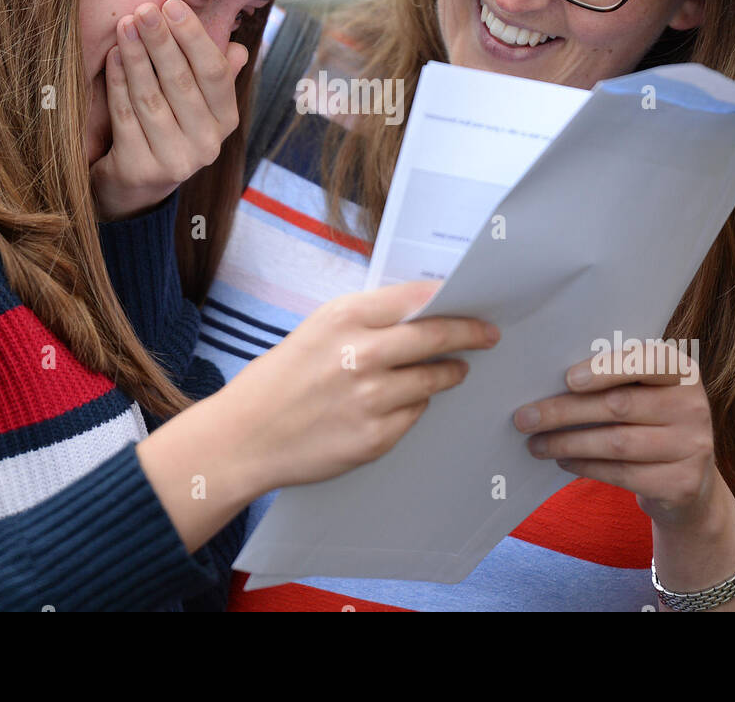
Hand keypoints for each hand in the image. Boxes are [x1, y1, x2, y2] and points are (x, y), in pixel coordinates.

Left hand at [89, 0, 246, 220]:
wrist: (137, 184)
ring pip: (151, 97)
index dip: (193, 38)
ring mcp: (175, 160)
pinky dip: (117, 83)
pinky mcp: (141, 169)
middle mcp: (207, 144)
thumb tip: (239, 49)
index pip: (214, 73)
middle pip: (181, 82)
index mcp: (225, 121)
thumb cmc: (169, 127)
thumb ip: (216, 76)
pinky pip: (125, 116)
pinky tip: (112, 56)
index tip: (173, 5)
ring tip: (125, 25)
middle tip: (144, 8)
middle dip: (161, 41)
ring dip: (136, 56)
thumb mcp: (199, 105)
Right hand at [217, 280, 500, 494]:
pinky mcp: (375, 437)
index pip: (417, 298)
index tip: (471, 300)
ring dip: (449, 372)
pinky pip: (414, 414)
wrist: (245, 437)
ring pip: (433, 379)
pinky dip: (414, 406)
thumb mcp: (318, 330)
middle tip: (488, 334)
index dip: (451, 299)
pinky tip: (399, 402)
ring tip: (453, 370)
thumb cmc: (281, 379)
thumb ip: (367, 320)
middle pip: (437, 336)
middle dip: (471, 333)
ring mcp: (371, 398)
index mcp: (344, 317)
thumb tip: (422, 311)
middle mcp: (361, 354)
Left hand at [513, 339, 719, 527]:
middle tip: (524, 417)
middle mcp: (693, 406)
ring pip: (617, 442)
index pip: (648, 360)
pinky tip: (563, 461)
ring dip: (567, 443)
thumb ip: (613, 379)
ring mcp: (693, 446)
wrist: (691, 483)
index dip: (607, 369)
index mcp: (682, 371)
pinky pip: (623, 474)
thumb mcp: (644, 393)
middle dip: (565, 411)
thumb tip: (547, 380)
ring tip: (535, 444)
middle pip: (620, 405)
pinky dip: (586, 467)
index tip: (568, 379)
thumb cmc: (651, 423)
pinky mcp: (683, 484)